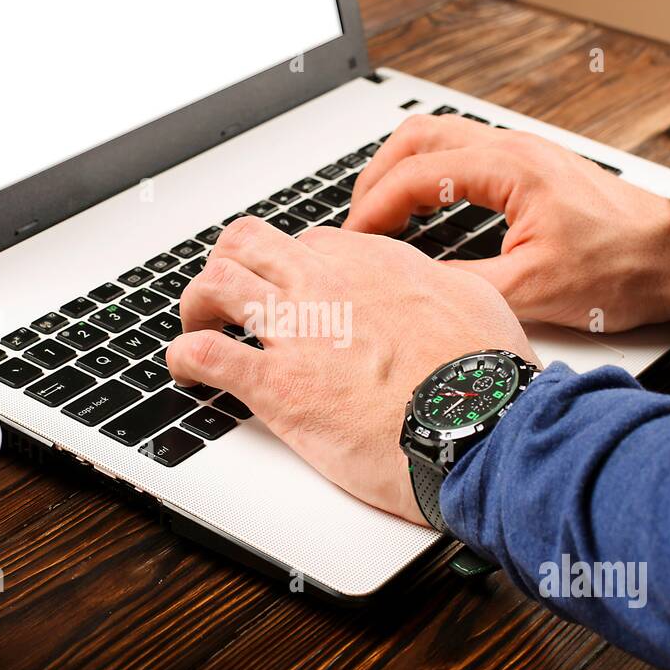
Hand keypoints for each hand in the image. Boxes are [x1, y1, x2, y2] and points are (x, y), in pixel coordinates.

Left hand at [166, 216, 536, 524]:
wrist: (481, 426)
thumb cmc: (485, 377)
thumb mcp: (472, 301)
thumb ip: (438, 287)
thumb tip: (430, 290)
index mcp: (374, 263)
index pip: (311, 243)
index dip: (293, 266)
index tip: (292, 289)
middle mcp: (326, 285)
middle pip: (248, 244)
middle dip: (230, 264)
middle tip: (229, 296)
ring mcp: (296, 331)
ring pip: (215, 284)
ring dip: (197, 304)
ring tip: (198, 326)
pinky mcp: (277, 385)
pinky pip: (205, 354)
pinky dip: (184, 358)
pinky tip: (186, 369)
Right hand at [345, 114, 669, 331]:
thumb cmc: (625, 268)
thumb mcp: (534, 291)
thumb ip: (464, 286)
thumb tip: (413, 287)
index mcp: (511, 169)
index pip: (416, 173)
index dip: (374, 208)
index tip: (354, 241)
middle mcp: (515, 149)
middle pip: (419, 135)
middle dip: (377, 175)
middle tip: (360, 221)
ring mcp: (525, 154)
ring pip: (441, 137)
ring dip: (403, 169)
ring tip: (384, 214)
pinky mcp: (535, 168)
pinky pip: (465, 152)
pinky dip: (431, 173)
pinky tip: (428, 208)